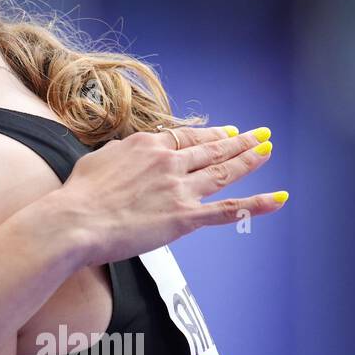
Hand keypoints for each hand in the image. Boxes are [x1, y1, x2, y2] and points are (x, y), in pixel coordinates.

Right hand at [55, 125, 286, 267]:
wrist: (75, 221)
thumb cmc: (78, 195)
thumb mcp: (97, 160)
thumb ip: (120, 155)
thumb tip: (128, 154)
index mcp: (147, 146)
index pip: (185, 137)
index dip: (208, 135)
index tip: (224, 133)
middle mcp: (168, 162)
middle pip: (211, 149)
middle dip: (238, 141)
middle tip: (258, 135)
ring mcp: (180, 188)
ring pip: (224, 171)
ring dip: (250, 160)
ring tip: (266, 151)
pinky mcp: (185, 216)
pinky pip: (229, 210)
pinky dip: (257, 205)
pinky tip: (278, 198)